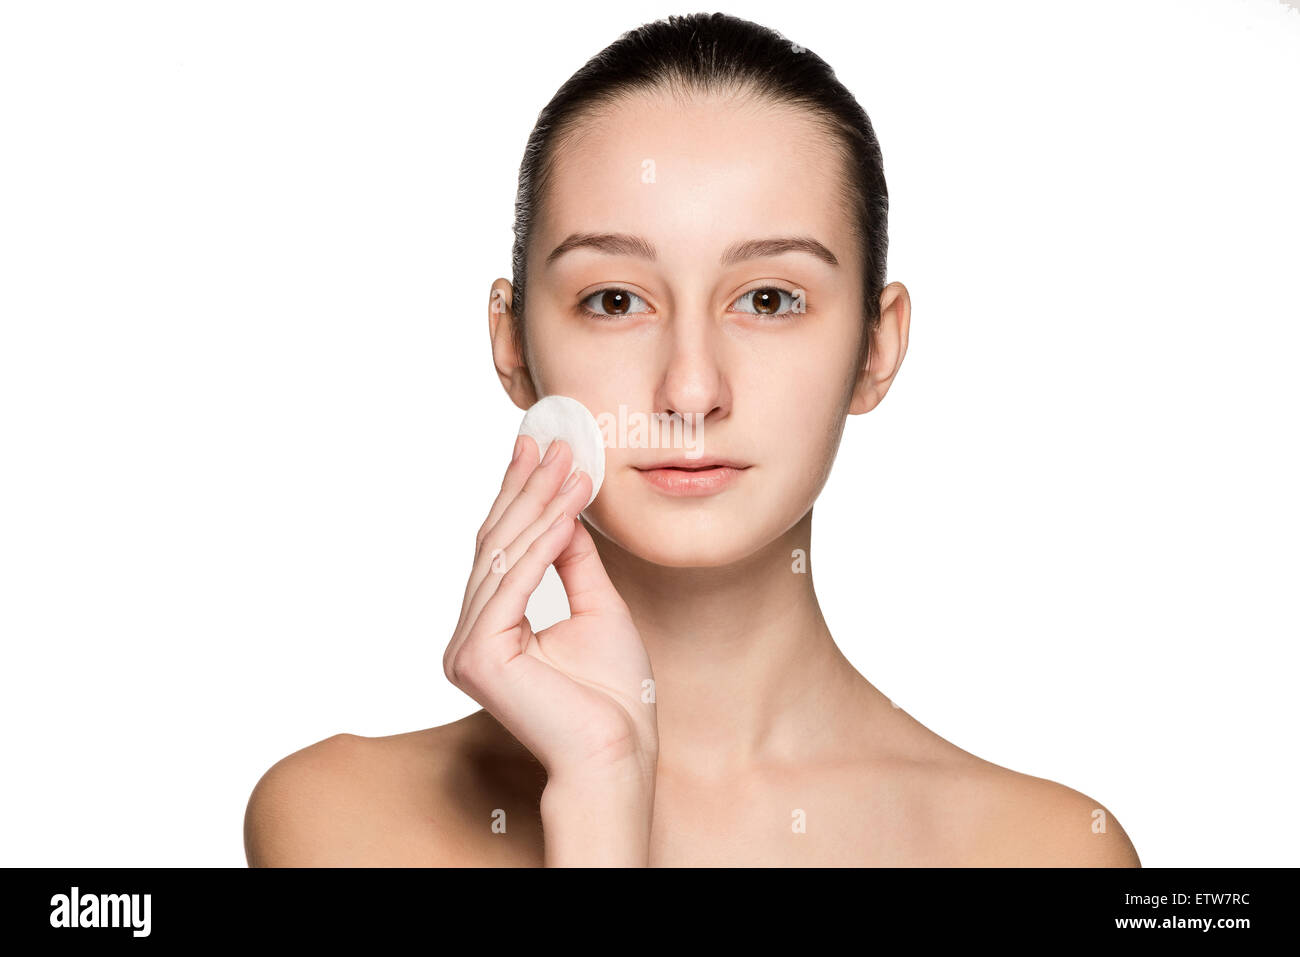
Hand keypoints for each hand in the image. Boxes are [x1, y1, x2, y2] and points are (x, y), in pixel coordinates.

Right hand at [443, 434, 657, 790]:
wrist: (619, 752)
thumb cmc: (613, 695)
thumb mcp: (597, 607)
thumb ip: (573, 559)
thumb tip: (566, 508)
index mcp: (489, 630)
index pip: (503, 549)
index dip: (522, 496)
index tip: (543, 448)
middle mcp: (468, 638)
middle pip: (496, 546)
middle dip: (527, 489)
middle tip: (552, 440)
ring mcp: (466, 649)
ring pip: (503, 558)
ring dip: (540, 506)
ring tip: (570, 466)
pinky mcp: (477, 657)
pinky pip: (513, 584)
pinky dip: (541, 544)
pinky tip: (566, 511)